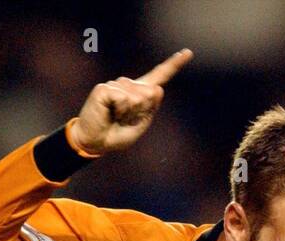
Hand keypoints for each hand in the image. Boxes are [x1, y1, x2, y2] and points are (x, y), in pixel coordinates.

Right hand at [70, 49, 192, 155]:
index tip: (188, 53)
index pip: (160, 76)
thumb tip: (157, 88)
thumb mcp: (140, 125)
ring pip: (138, 97)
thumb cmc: (117, 134)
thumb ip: (151, 108)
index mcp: (140, 92)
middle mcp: (129, 85)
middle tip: (124, 119)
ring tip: (116, 116)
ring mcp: (117, 84)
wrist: (96, 142)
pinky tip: (109, 112)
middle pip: (151, 93)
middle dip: (141, 111)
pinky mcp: (105, 88)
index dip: (174, 64)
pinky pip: (124, 99)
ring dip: (129, 113)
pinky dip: (120, 111)